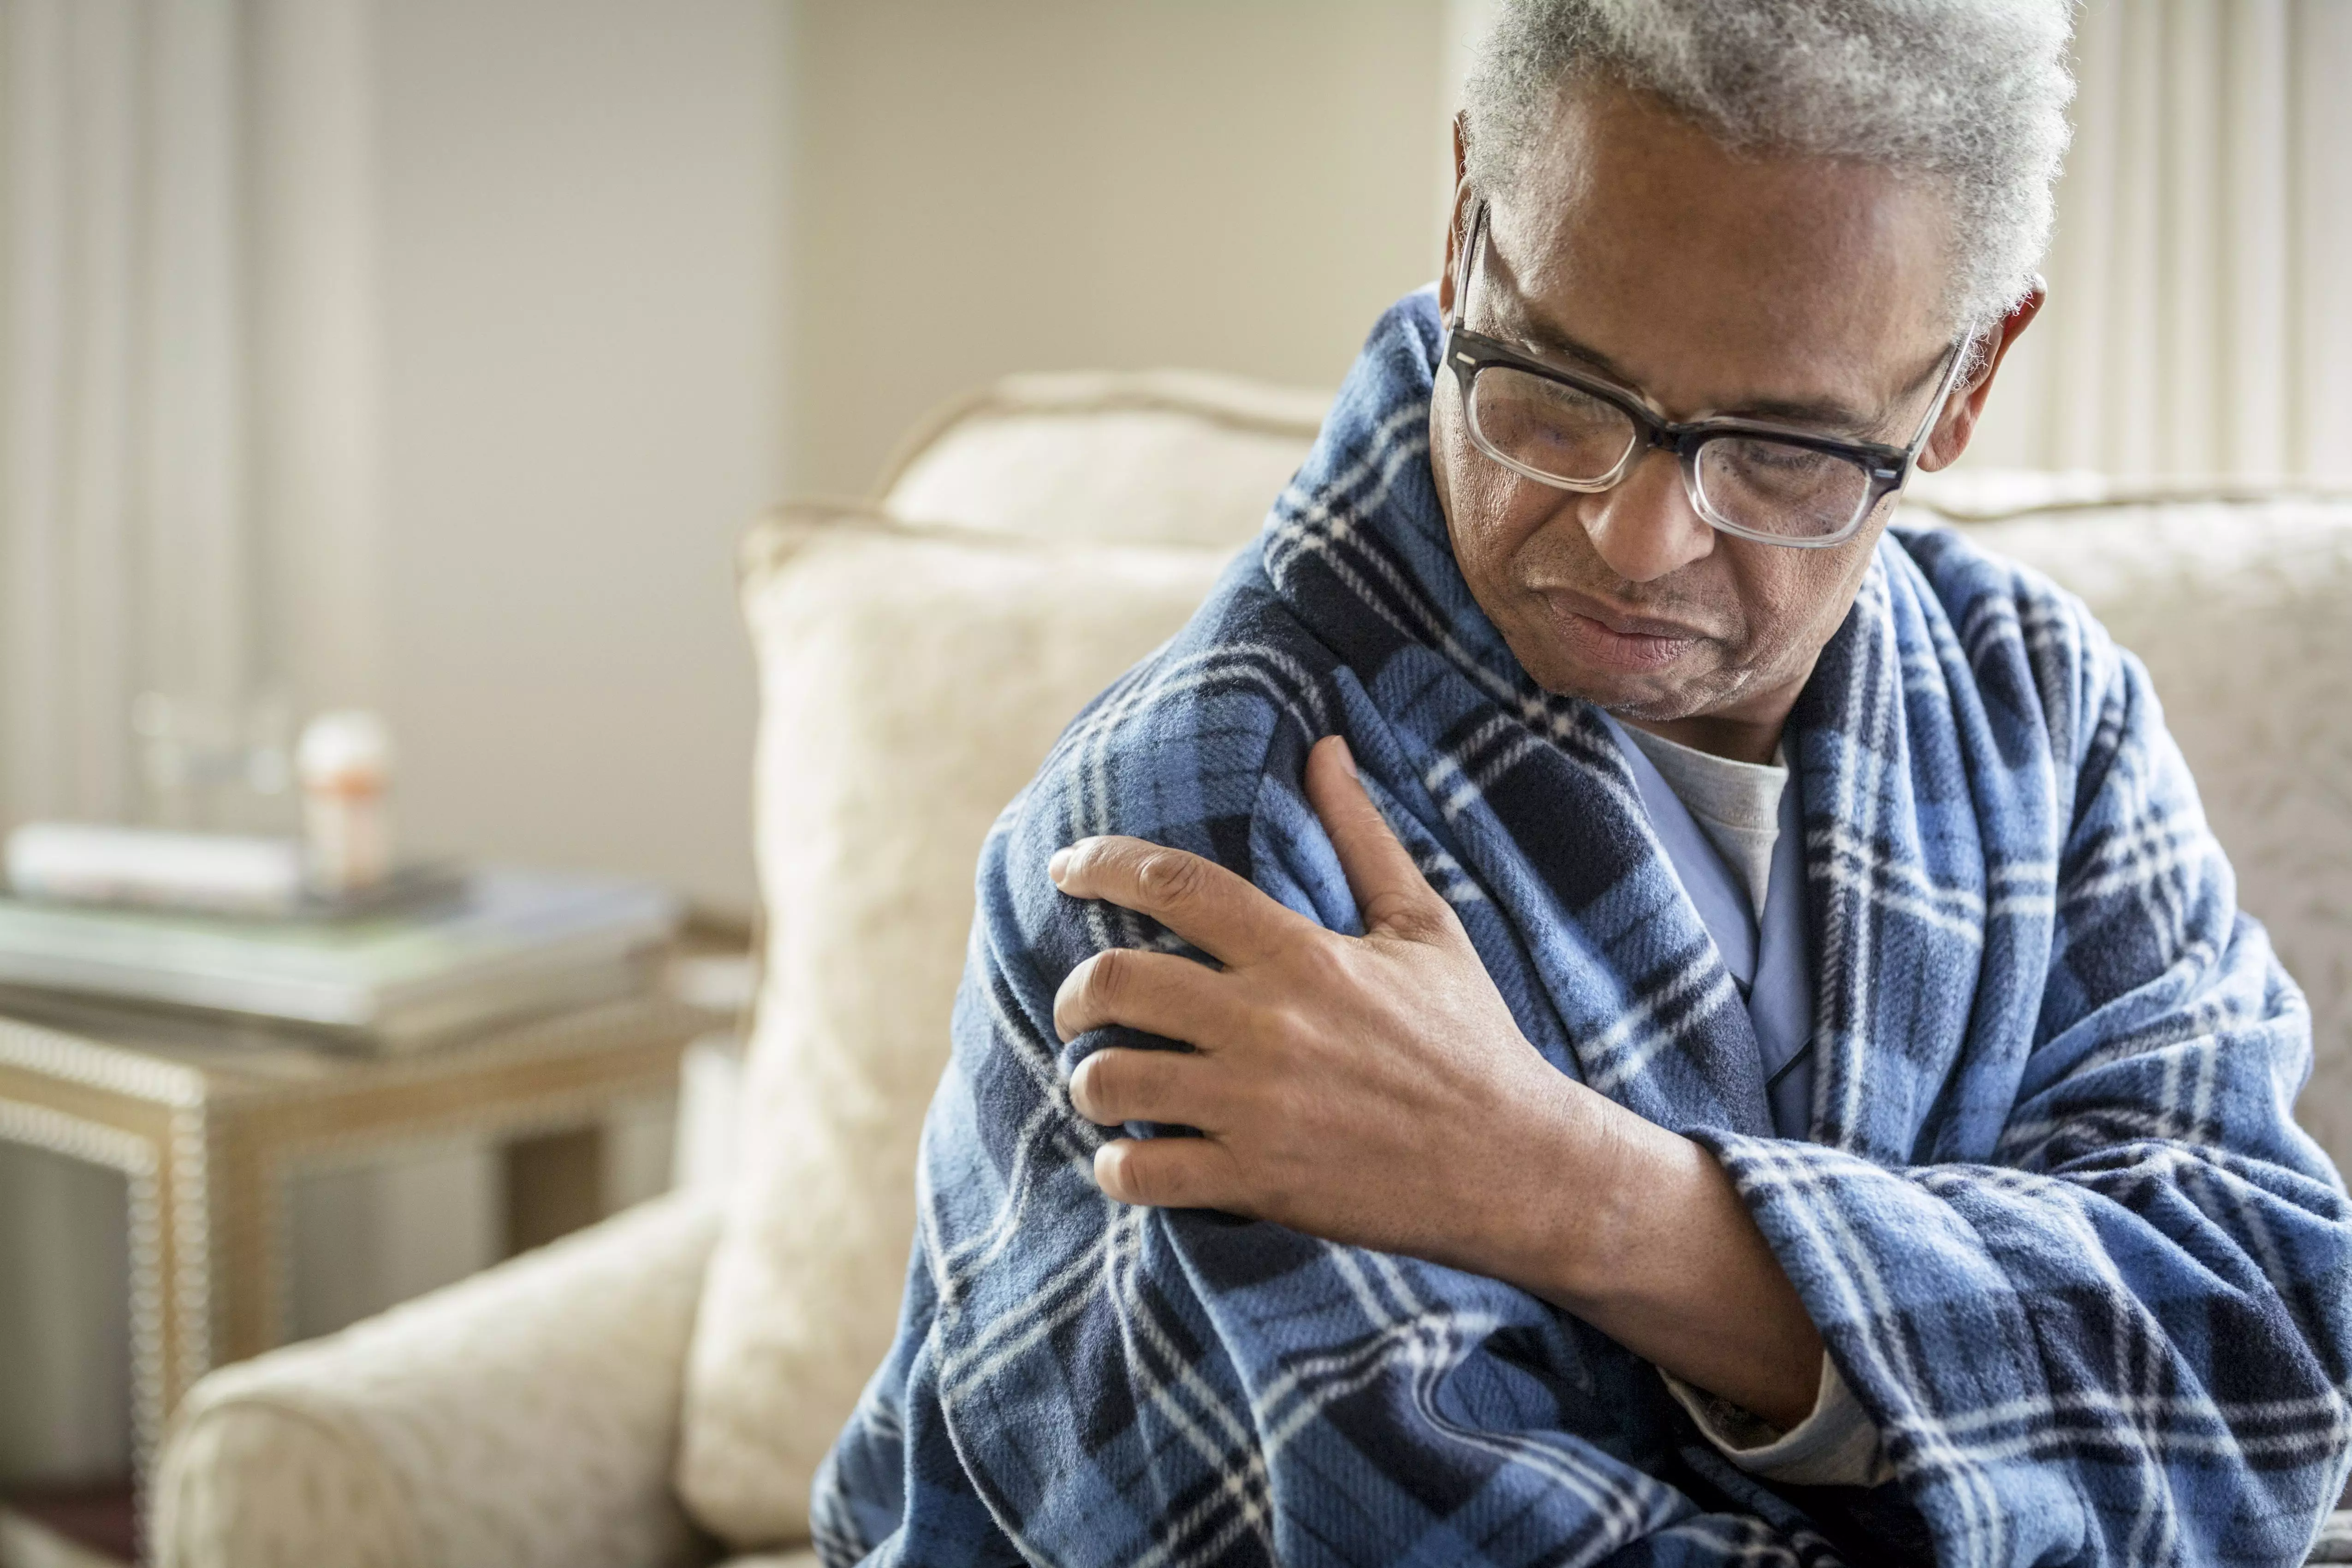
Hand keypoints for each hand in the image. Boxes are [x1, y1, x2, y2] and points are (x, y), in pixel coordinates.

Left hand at [1050, 734, 1602, 1279]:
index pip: (1174, 885)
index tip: (1064, 869)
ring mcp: (1256, 1106)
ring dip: (1088, 1082)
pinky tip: (1127, 1159)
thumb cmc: (1471, 1039)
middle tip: (1077, 1009)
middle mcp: (1267, 1023)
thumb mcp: (1424, 925)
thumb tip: (1326, 747)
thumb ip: (1362, 836)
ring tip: (1105, 1086)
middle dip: (1074, 994)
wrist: (1516, 1164)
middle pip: (1117, 983)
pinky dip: (1116, 1166)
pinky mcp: (1257, 1181)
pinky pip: (1140, 1172)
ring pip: (1110, 1080)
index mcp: (1301, 954)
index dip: (1102, 866)